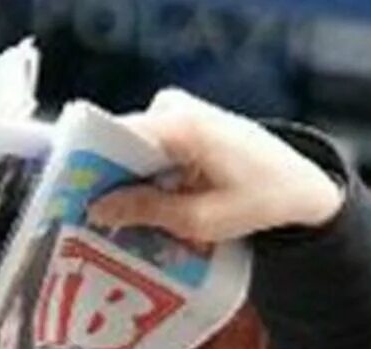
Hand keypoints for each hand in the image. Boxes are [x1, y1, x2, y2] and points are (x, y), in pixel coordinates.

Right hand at [90, 87, 345, 241]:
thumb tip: (97, 209)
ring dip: (126, 181)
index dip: (91, 170)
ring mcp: (177, 109)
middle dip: (107, 180)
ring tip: (115, 220)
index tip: (72, 202)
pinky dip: (144, 174)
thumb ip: (147, 211)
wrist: (298, 182)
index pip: (116, 139)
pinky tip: (141, 207)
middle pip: (121, 142)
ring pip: (132, 147)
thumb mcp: (202, 220)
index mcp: (182, 125)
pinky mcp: (181, 120)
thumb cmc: (259, 200)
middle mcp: (175, 106)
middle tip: (90, 221)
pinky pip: (148, 147)